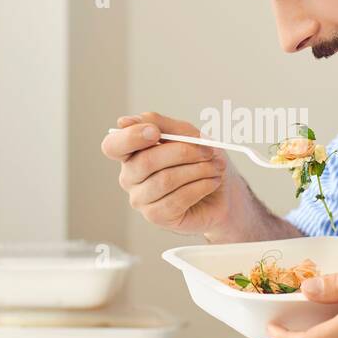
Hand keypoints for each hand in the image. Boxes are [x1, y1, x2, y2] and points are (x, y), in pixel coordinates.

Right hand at [101, 111, 245, 236]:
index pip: (113, 145)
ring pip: (165, 180)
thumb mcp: (185, 133)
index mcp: (131, 153)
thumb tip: (125, 121)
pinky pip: (176, 200)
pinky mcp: (156, 216)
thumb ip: (160, 124)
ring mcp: (140, 199)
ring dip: (197, 170)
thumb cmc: (201, 161)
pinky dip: (200, 187)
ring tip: (215, 167)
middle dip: (183, 152)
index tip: (155, 132)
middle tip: (208, 151)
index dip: (131, 137)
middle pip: (145, 161)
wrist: (224, 192)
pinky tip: (211, 182)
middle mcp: (130, 177)